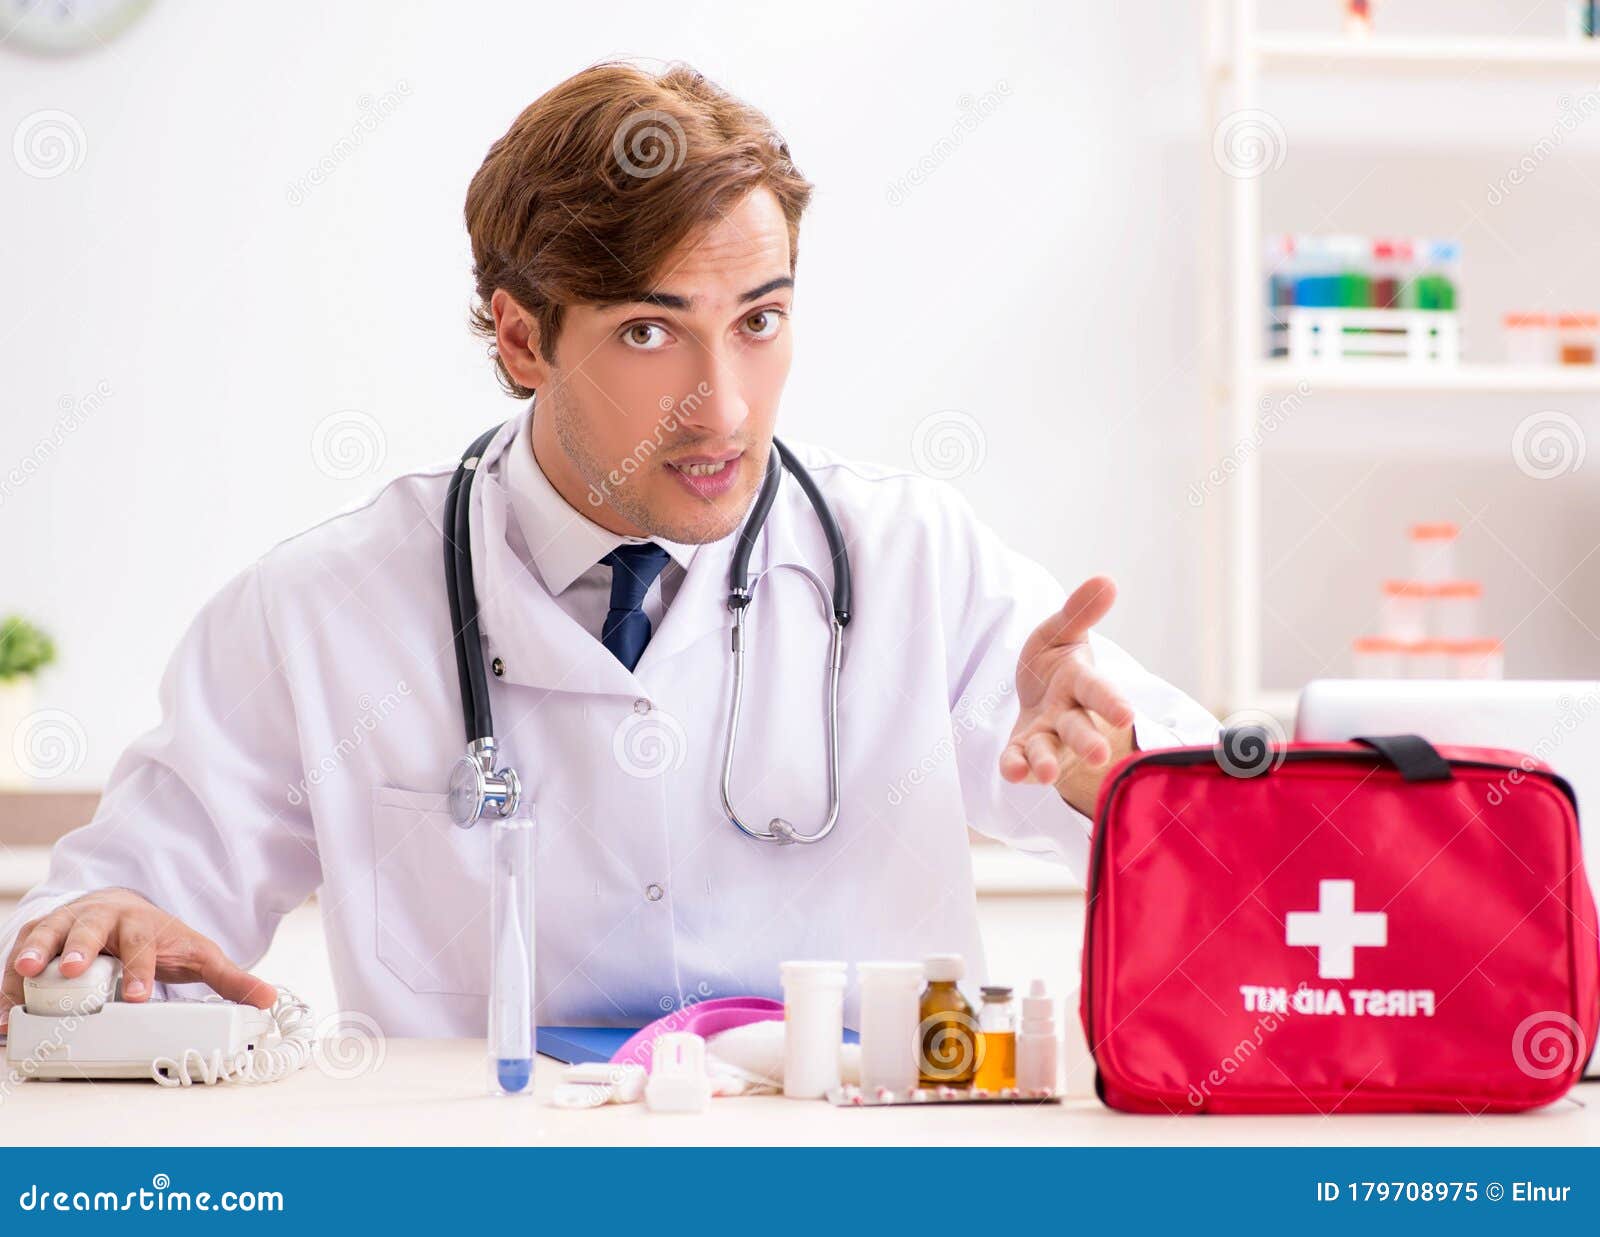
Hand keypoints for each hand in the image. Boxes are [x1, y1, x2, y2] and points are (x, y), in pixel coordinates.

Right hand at [1, 888, 274, 1027]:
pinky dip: (8, 984)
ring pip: (48, 934)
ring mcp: (67, 926)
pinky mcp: (39, 939)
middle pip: (91, 930)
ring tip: (23, 973)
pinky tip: (3, 1014)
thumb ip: (228, 978)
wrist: (121, 908)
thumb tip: (268, 999)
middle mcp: (101, 920)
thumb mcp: (195, 953)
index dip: (141, 971)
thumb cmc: (157, 937)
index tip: (137, 996)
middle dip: (81, 949)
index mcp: (141, 926)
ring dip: (34, 953)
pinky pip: (17, 959)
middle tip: (72, 969)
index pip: (143, 947)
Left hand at [1000, 576, 1135, 805]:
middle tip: (1097, 756)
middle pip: (1080, 729)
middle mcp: (1070, 715)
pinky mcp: (1024, 750)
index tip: (1126, 716)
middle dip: (1088, 742)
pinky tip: (1012, 772)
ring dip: (1048, 762)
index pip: (1099, 691)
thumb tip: (1106, 580)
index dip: (1111, 702)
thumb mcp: (1063, 632)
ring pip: (1050, 751)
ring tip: (1045, 774)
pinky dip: (1016, 768)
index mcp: (1081, 683)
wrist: (1038, 696)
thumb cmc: (1056, 663)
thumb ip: (1080, 611)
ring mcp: (1049, 737)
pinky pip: (1019, 761)